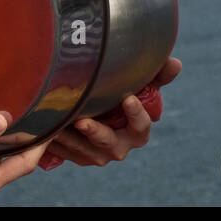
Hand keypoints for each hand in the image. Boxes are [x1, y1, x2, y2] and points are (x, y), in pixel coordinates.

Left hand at [42, 57, 181, 166]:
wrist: (101, 113)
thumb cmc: (124, 95)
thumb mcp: (141, 84)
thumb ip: (158, 75)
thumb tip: (176, 63)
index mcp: (137, 132)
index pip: (141, 126)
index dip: (136, 113)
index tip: (128, 98)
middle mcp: (119, 146)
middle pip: (108, 143)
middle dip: (95, 132)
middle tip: (81, 121)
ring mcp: (98, 155)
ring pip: (82, 149)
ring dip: (69, 137)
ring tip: (56, 121)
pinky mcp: (78, 157)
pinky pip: (65, 153)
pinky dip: (56, 142)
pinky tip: (45, 128)